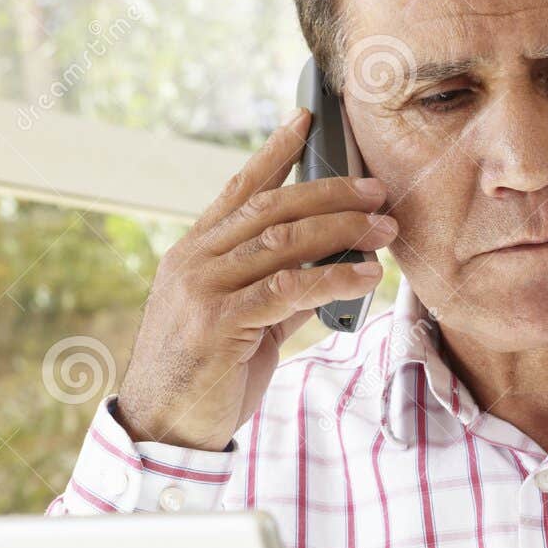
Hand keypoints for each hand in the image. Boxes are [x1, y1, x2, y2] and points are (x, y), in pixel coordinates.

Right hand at [115, 109, 396, 449]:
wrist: (164, 428)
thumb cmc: (205, 378)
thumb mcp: (244, 325)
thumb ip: (279, 294)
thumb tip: (331, 271)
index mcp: (195, 254)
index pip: (239, 189)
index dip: (275, 152)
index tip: (307, 119)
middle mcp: (195, 262)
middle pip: (270, 208)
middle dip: (330, 194)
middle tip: (376, 192)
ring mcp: (204, 289)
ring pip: (282, 241)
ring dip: (341, 232)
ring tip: (384, 230)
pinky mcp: (220, 322)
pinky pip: (288, 289)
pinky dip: (334, 279)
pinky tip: (366, 278)